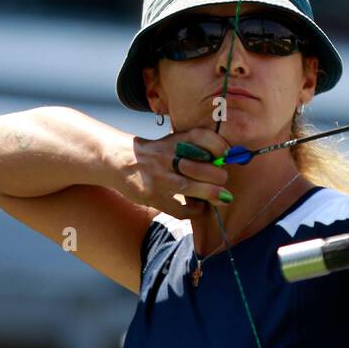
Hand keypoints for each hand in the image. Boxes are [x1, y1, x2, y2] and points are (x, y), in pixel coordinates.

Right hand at [111, 127, 232, 220]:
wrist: (121, 161)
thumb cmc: (156, 153)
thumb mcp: (173, 143)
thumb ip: (196, 149)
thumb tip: (226, 161)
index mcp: (174, 140)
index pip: (201, 136)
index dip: (219, 145)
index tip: (227, 154)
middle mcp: (166, 156)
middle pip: (199, 166)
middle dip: (218, 176)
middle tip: (223, 181)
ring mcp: (158, 178)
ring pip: (189, 187)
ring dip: (211, 194)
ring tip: (222, 198)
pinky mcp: (152, 196)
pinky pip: (178, 209)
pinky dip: (193, 211)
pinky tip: (198, 207)